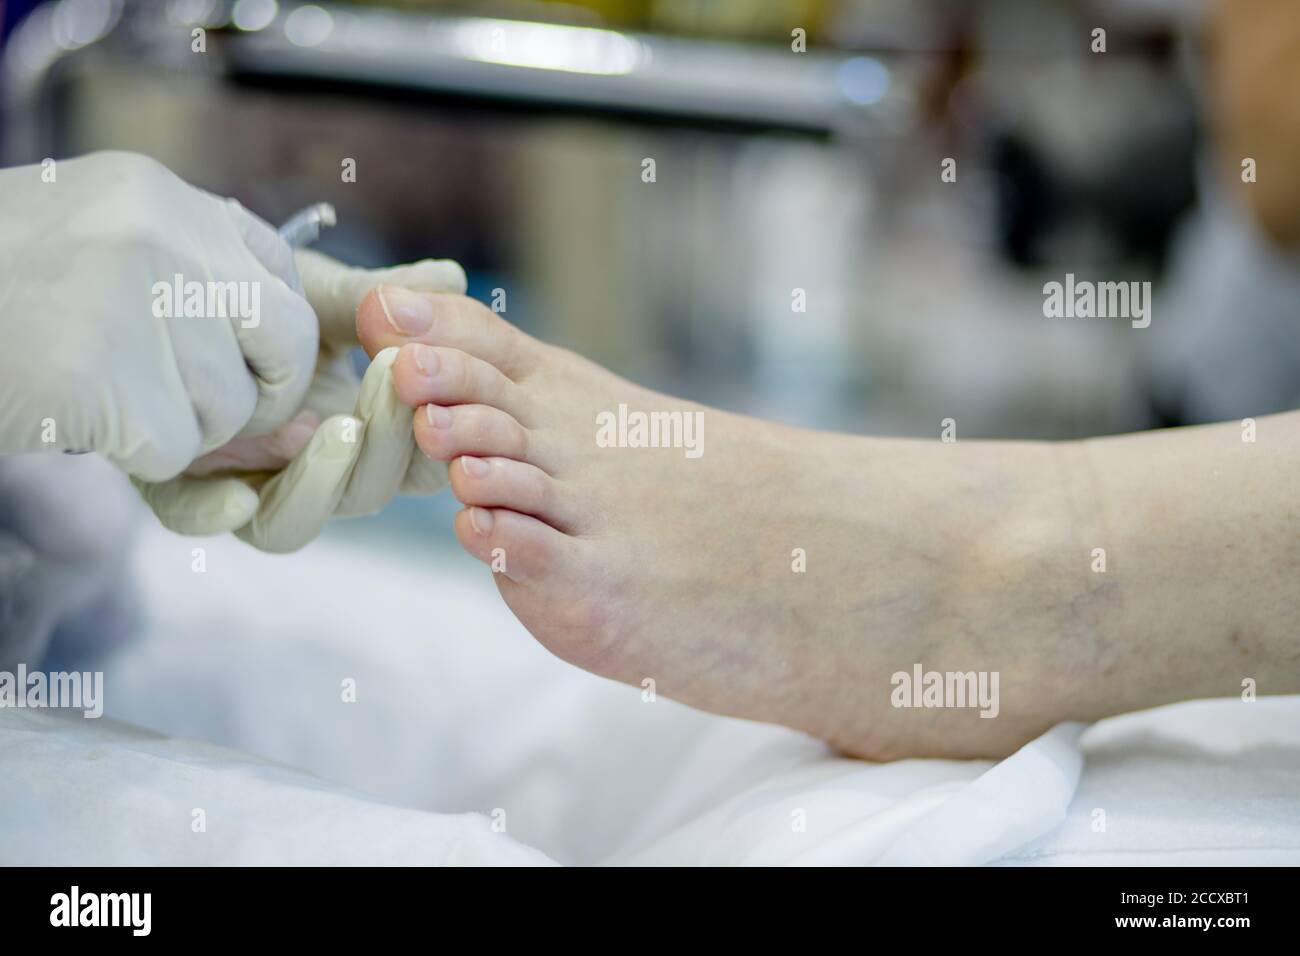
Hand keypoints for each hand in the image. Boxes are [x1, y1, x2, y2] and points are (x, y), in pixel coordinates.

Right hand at [0, 151, 317, 476]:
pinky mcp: (96, 373)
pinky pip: (172, 449)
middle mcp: (158, 231)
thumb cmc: (1, 297)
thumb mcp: (100, 246)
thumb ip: (191, 281)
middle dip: (255, 391)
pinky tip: (73, 414)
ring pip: (230, 407)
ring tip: (100, 392)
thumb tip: (298, 367)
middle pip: (286, 341)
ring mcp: (129, 298)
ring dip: (177, 426)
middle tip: (188, 403)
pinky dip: (130, 453)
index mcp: (160, 194)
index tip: (239, 362)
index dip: (269, 337)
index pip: (282, 273)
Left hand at [136, 249, 467, 551]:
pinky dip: (217, 516)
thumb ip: (384, 295)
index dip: (441, 440)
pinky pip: (196, 521)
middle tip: (401, 376)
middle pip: (365, 495)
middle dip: (392, 445)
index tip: (449, 380)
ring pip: (290, 527)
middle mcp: (307, 472)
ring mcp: (242, 483)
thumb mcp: (320, 289)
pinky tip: (236, 498)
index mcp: (359, 435)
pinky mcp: (170, 483)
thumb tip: (455, 277)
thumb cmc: (256, 286)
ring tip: (340, 427)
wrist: (171, 277)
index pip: (419, 463)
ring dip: (323, 483)